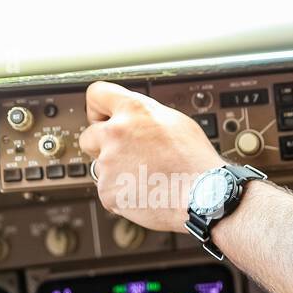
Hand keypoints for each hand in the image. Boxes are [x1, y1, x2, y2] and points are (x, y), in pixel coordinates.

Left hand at [77, 81, 224, 232]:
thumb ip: (148, 116)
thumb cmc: (197, 163)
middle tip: (127, 157)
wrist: (204, 197)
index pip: (97, 95)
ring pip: (102, 168)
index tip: (101, 119)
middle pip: (89, 136)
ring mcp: (109, 163)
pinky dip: (124, 195)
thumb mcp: (178, 123)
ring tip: (148, 180)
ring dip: (118, 174)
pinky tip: (146, 193)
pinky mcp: (108, 190)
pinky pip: (110, 192)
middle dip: (103, 146)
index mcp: (134, 111)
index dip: (98, 109)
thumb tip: (138, 119)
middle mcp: (116, 133)